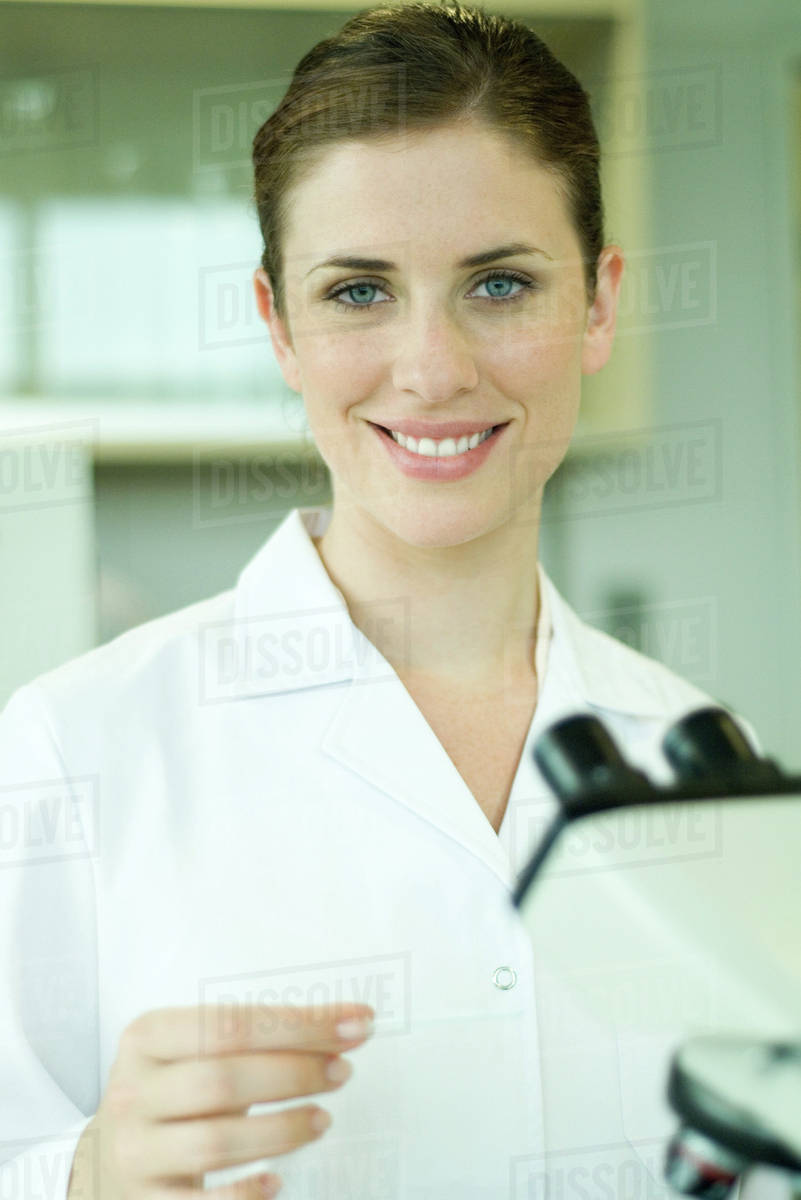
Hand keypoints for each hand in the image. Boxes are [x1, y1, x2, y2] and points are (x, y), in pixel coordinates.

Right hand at [67, 1002, 374, 1198]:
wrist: (109, 1157)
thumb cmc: (172, 1093)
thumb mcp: (198, 1052)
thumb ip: (260, 1038)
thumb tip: (343, 1026)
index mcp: (147, 1037)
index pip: (231, 1024)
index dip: (300, 1025)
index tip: (353, 1023)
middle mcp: (133, 1092)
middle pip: (224, 1080)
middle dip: (295, 1074)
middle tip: (340, 1072)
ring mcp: (134, 1151)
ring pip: (216, 1143)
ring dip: (283, 1130)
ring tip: (321, 1119)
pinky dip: (246, 1194)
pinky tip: (276, 1182)